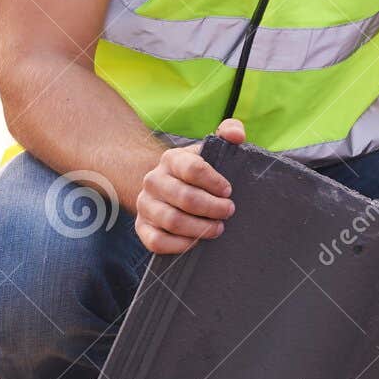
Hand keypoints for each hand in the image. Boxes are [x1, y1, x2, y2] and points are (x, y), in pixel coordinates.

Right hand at [134, 118, 244, 254]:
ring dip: (200, 228)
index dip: (215, 182)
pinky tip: (196, 241)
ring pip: (172, 221)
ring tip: (217, 228)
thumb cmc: (197, 170)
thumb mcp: (211, 148)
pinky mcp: (141, 227)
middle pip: (185, 198)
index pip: (193, 168)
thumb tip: (237, 135)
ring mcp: (145, 204)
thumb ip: (228, 132)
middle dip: (212, 208)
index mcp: (171, 159)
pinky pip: (156, 242)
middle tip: (229, 212)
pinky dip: (179, 245)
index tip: (229, 191)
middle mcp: (153, 180)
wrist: (166, 186)